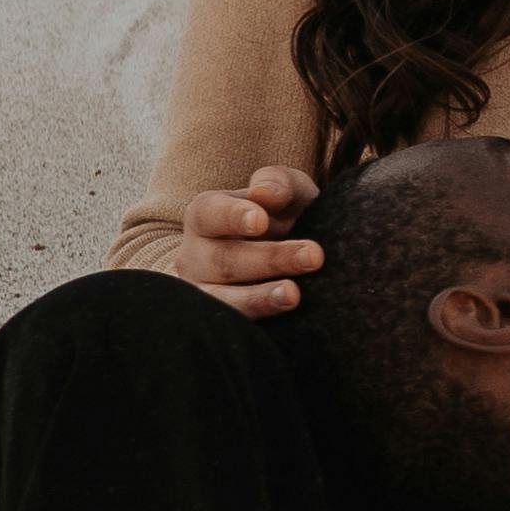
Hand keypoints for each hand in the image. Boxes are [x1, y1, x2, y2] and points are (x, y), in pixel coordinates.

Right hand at [171, 168, 321, 313]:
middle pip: (225, 259)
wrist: (294, 258)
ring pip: (225, 299)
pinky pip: (237, 327)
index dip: (234, 216)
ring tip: (293, 294)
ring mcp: (205, 294)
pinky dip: (261, 320)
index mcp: (205, 215)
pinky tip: (288, 316)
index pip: (211, 213)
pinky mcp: (224, 323)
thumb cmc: (285, 216)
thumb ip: (277, 183)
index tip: (261, 220)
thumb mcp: (287, 192)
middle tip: (314, 255)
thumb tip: (265, 193)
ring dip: (260, 298)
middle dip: (271, 258)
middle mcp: (195, 256)